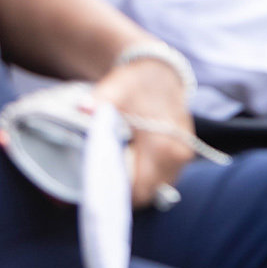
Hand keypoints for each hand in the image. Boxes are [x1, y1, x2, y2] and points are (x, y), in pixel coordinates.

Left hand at [94, 55, 191, 207]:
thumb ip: (100, 101)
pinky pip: (163, 178)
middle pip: (147, 194)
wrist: (160, 72)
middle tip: (101, 180)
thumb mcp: (116, 88)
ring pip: (156, 188)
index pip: (139, 191)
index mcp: (163, 146)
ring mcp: (183, 157)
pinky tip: (130, 163)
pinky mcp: (183, 155)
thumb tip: (83, 108)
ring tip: (115, 171)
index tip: (93, 188)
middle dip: (123, 192)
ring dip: (136, 185)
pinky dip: (146, 177)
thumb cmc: (136, 83)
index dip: (114, 194)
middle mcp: (178, 156)